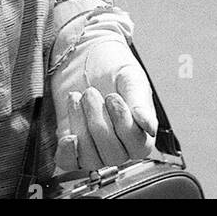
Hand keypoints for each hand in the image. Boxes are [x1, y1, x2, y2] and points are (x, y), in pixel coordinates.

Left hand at [50, 9, 157, 173]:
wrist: (83, 53)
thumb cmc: (111, 67)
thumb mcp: (130, 78)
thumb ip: (139, 102)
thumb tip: (149, 126)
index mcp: (140, 132)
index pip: (138, 146)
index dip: (123, 123)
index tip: (113, 96)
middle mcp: (120, 146)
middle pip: (113, 154)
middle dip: (98, 120)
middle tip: (91, 92)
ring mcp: (95, 148)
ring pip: (91, 158)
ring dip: (81, 127)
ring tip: (77, 98)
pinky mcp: (72, 143)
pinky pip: (70, 162)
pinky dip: (68, 153)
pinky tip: (68, 137)